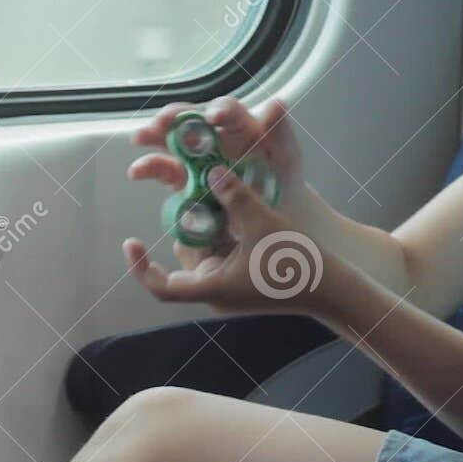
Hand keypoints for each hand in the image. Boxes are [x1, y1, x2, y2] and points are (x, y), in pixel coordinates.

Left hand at [123, 163, 331, 317]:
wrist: (332, 289)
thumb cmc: (296, 264)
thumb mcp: (263, 223)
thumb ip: (235, 196)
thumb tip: (212, 169)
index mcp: (213, 287)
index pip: (162, 286)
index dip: (141, 266)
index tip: (131, 242)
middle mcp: (217, 292)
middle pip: (185, 259)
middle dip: (190, 228)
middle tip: (201, 198)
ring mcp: (231, 288)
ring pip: (205, 253)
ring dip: (210, 228)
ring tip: (224, 200)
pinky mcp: (245, 281)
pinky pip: (223, 255)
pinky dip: (226, 235)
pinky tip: (241, 214)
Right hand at [128, 95, 305, 211]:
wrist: (272, 213)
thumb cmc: (281, 179)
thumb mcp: (286, 157)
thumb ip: (280, 132)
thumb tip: (277, 101)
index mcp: (241, 126)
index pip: (228, 111)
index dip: (219, 111)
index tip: (213, 117)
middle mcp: (216, 136)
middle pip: (191, 118)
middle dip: (176, 116)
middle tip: (163, 120)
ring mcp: (197, 156)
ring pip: (171, 138)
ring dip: (154, 135)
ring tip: (141, 137)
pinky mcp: (183, 177)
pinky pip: (163, 168)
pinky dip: (149, 167)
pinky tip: (137, 171)